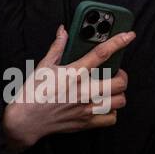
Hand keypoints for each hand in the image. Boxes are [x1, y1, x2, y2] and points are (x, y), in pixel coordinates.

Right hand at [1, 26, 131, 153]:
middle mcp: (83, 91)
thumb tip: (63, 31)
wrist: (26, 120)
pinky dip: (112, 111)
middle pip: (119, 82)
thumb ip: (57, 47)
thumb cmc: (33, 92)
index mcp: (73, 73)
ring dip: (118, 94)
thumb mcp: (43, 66)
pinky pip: (111, 118)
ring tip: (110, 90)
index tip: (128, 35)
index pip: (101, 54)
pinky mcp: (86, 122)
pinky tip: (104, 105)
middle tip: (115, 73)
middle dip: (122, 75)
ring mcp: (86, 108)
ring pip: (119, 101)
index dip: (118, 42)